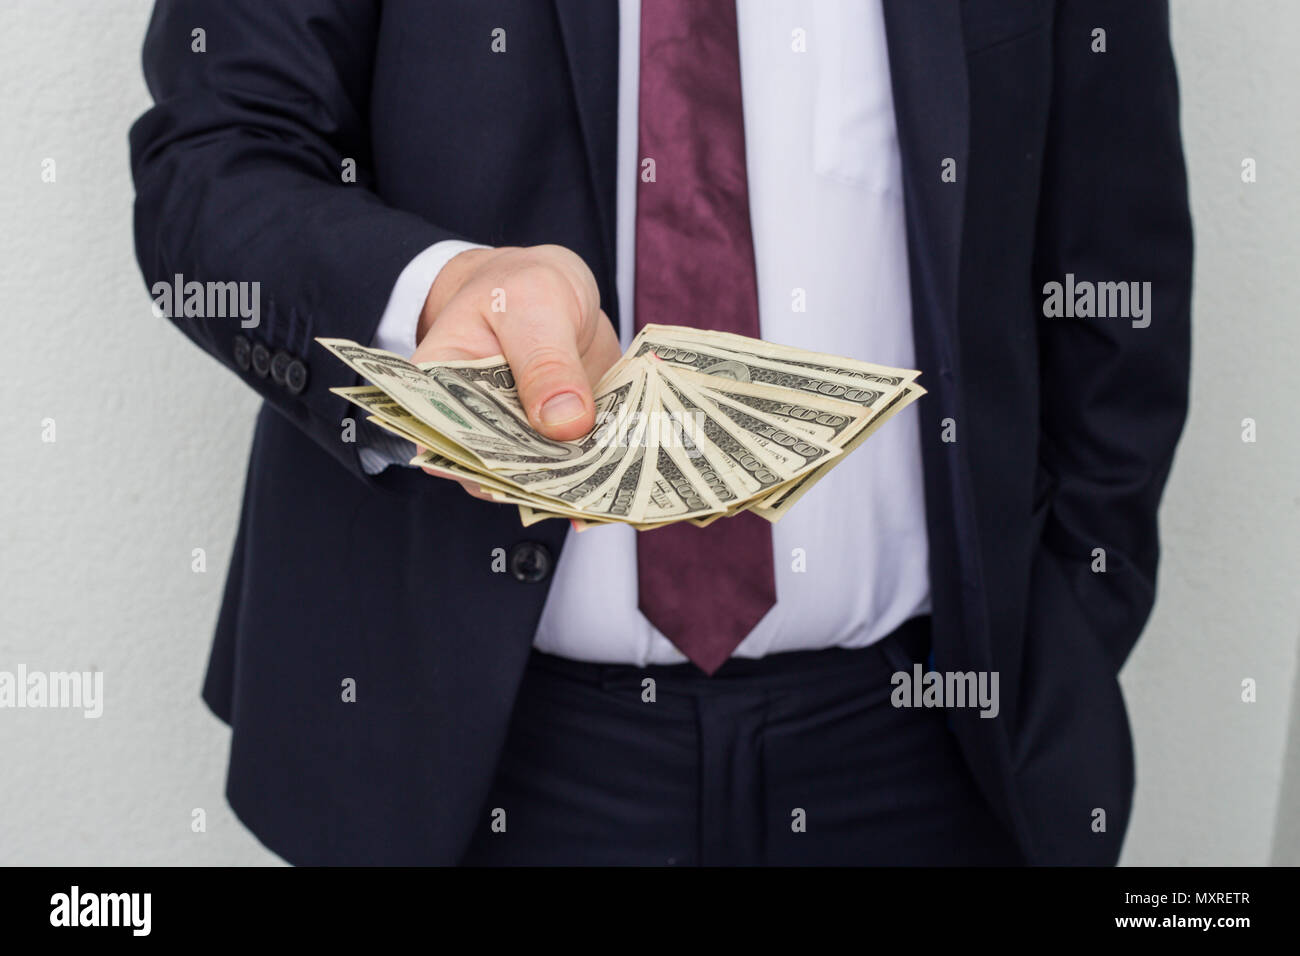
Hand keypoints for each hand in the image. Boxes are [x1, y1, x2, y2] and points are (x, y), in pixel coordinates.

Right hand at [411, 244, 620, 500]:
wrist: (555, 290)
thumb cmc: (521, 286)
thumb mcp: (532, 304)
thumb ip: (545, 361)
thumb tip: (563, 424)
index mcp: (438, 388)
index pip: (441, 442)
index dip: (475, 462)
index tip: (520, 468)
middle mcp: (471, 428)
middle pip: (495, 472)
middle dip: (539, 478)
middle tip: (583, 474)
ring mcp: (516, 445)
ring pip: (541, 481)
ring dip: (578, 480)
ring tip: (615, 470)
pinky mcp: (559, 450)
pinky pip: (577, 471)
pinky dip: (604, 468)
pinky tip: (633, 464)